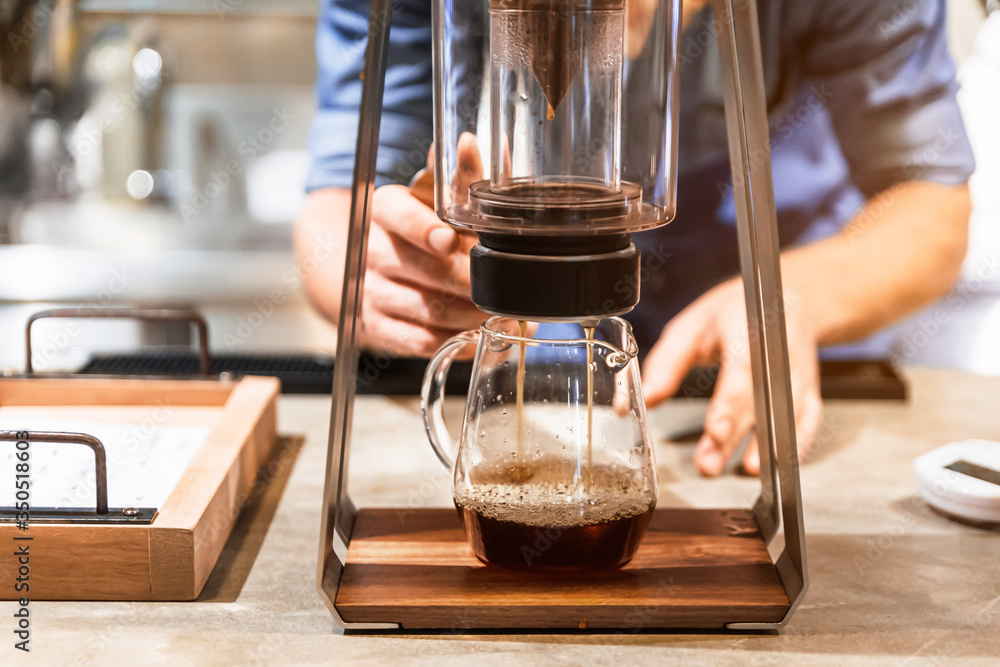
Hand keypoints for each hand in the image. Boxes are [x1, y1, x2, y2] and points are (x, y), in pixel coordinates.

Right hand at [360, 133, 482, 356]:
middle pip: (421, 268)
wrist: (365, 267)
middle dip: (466, 279)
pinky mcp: (377, 328)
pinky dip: (455, 342)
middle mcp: (373, 249)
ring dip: (468, 313)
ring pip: (425, 308)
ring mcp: (371, 292)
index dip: (424, 228)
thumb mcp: (431, 196)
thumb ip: (457, 175)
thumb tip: (469, 143)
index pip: (399, 215)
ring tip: (500, 312)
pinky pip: (419, 341)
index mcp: (385, 209)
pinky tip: (479, 336)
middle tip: (499, 284)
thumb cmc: (412, 228)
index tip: (449, 239)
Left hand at [641, 278, 822, 475]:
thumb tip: (647, 397)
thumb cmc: (735, 312)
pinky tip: (771, 464)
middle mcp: (777, 351)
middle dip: (734, 434)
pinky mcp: (810, 390)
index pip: (740, 370)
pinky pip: (807, 422)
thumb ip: (667, 363)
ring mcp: (797, 373)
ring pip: (783, 414)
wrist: (790, 300)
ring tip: (741, 469)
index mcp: (745, 329)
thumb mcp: (692, 326)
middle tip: (709, 463)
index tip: (715, 430)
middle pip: (758, 400)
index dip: (729, 404)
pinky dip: (794, 446)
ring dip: (763, 447)